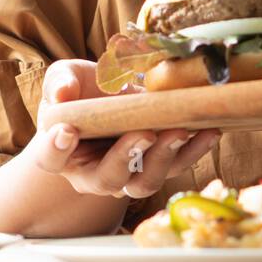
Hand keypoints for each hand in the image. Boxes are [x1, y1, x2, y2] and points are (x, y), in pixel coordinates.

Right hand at [30, 59, 219, 197]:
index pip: (51, 158)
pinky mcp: (159, 166)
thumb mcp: (66, 79)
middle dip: (127, 157)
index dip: (56, 149)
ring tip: (180, 131)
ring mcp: (129, 175)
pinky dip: (194, 150)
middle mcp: (94, 174)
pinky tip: (209, 131)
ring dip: (165, 158)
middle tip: (144, 134)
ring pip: (145, 182)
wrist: (108, 100)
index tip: (67, 131)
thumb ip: (59, 83)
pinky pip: (176, 166)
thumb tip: (62, 93)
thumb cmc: (81, 92)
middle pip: (108, 179)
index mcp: (62, 153)